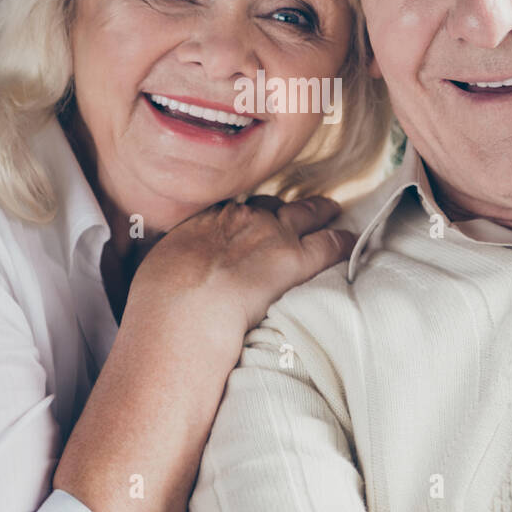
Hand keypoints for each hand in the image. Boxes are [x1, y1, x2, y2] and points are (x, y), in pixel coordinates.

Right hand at [124, 195, 355, 347]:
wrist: (184, 307)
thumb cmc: (161, 298)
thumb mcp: (159, 266)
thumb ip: (174, 260)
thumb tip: (170, 273)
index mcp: (209, 219)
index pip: (235, 208)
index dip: (248, 213)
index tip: (253, 217)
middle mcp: (242, 218)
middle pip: (271, 204)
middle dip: (284, 206)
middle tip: (297, 207)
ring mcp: (272, 235)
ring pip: (305, 214)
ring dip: (319, 212)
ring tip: (332, 209)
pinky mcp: (296, 259)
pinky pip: (328, 243)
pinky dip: (342, 241)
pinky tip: (352, 240)